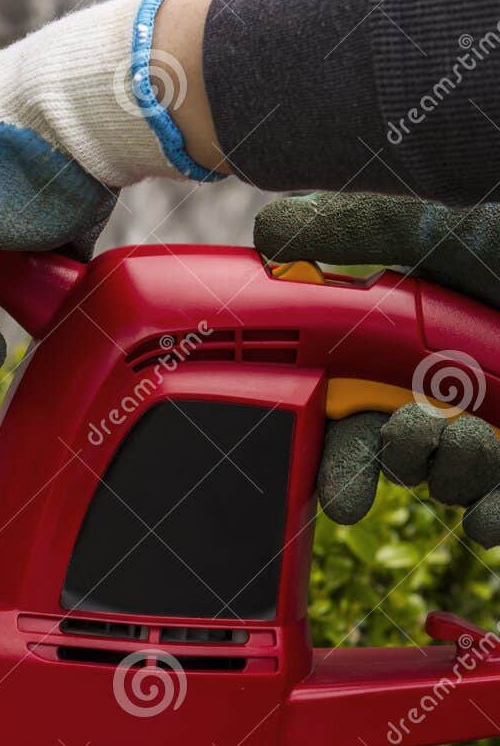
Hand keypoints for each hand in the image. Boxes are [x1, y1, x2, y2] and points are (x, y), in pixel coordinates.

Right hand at [260, 193, 499, 544]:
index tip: (334, 492)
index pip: (352, 405)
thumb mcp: (456, 235)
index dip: (333, 452)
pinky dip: (494, 514)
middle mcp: (461, 388)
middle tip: (388, 467)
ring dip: (450, 473)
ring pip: (448, 483)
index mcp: (424, 341)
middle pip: (391, 454)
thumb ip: (363, 233)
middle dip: (385, 467)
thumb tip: (268, 231)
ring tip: (478, 441)